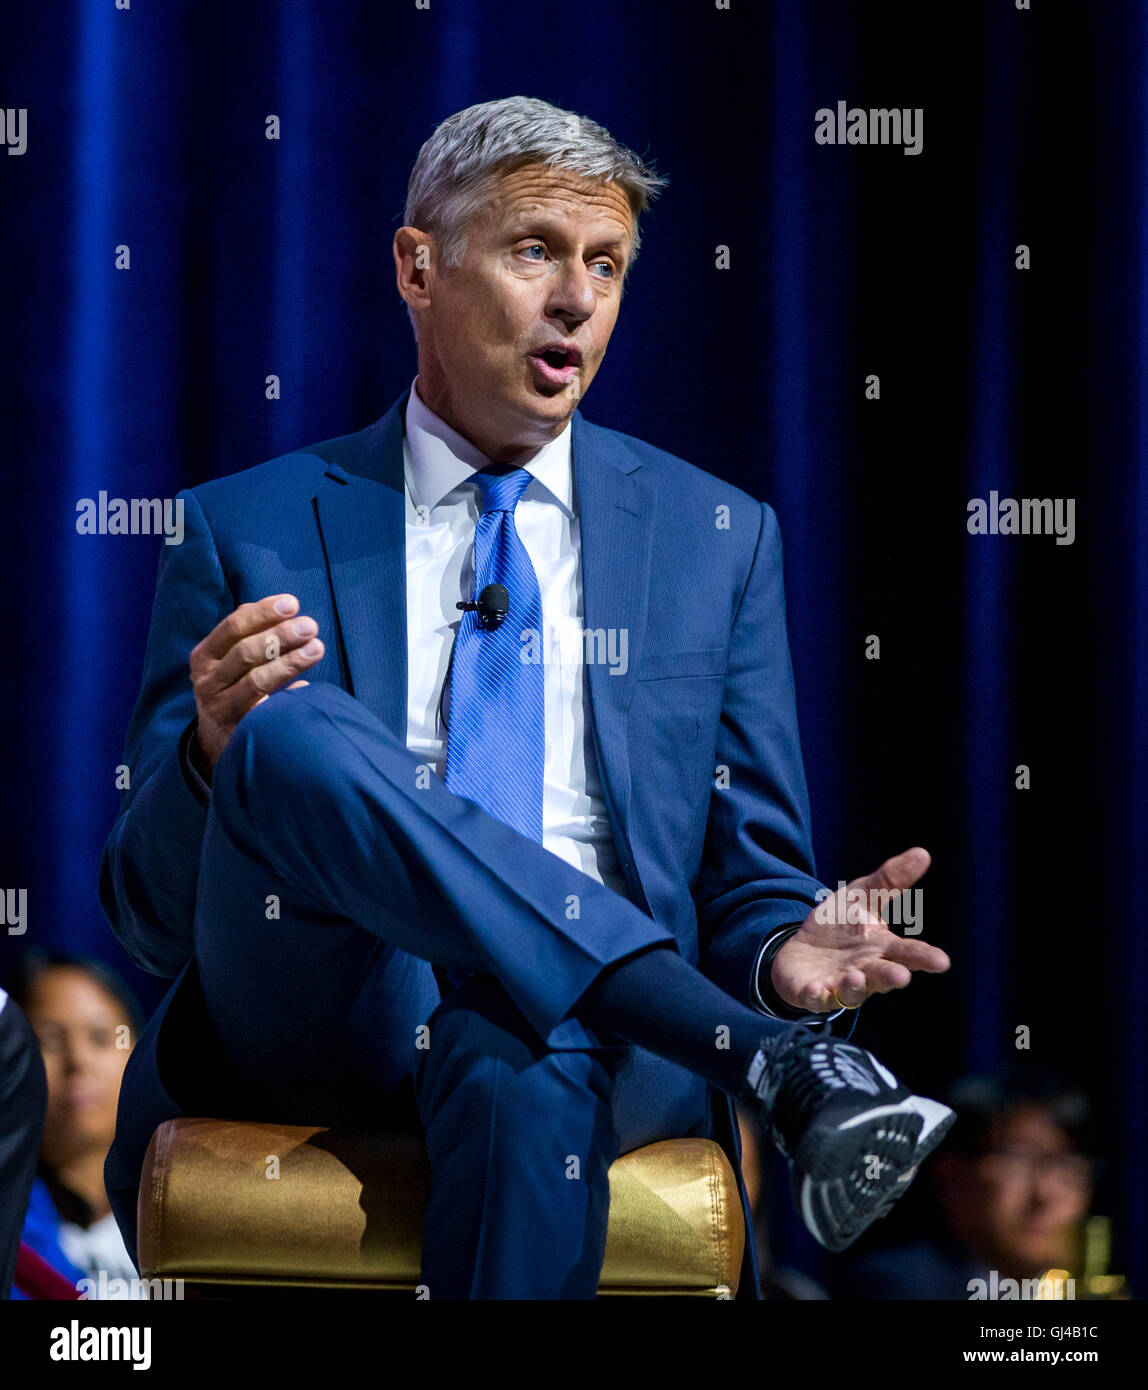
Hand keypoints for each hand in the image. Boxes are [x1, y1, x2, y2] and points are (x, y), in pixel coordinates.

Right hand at [189, 594, 322, 767]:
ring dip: (290, 662)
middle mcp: (208, 681)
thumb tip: (282, 606)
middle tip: (310, 625)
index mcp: (204, 656)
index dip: (263, 613)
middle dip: (280, 636)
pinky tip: (308, 687)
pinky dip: (287, 697)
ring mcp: (221, 708)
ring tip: (317, 648)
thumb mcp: (229, 657)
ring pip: (256, 681)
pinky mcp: (238, 730)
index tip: (292, 603)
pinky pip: (266, 711)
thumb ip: (250, 631)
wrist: (215, 736)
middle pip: (245, 653)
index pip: (233, 627)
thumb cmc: (232, 683)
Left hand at [770, 847, 949, 1011]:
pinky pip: (815, 998)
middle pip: (882, 976)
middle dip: (892, 977)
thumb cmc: (841, 925)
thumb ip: (889, 880)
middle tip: (903, 977)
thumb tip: (923, 853)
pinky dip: (816, 996)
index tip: (942, 961)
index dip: (924, 958)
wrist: (802, 946)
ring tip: (855, 975)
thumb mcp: (862, 896)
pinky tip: (817, 990)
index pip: (907, 954)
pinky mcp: (811, 992)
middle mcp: (865, 971)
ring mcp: (838, 985)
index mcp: (881, 949)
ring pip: (851, 991)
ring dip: (854, 986)